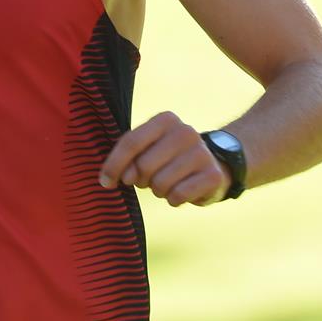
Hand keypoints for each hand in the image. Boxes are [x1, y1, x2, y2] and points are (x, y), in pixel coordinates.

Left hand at [99, 111, 230, 207]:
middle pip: (144, 166)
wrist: (215, 164)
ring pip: (160, 184)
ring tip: (168, 183)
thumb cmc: (170, 158)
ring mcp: (201, 153)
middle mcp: (185, 132)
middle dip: (141, 180)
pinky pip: (178, 196)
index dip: (114, 165)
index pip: (131, 142)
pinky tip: (182, 191)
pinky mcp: (213, 175)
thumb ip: (129, 158)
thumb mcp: (148, 148)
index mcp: (166, 120)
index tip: (106, 182)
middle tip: (149, 180)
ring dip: (158, 191)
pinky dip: (174, 200)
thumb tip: (119, 178)